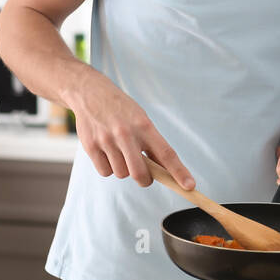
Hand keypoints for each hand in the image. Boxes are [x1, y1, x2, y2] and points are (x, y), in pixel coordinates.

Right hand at [71, 76, 194, 190]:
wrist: (90, 93)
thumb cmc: (122, 110)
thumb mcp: (141, 120)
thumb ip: (151, 144)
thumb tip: (163, 170)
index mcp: (144, 126)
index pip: (166, 153)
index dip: (179, 172)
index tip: (189, 186)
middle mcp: (126, 133)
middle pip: (140, 173)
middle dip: (145, 180)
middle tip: (146, 177)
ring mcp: (106, 140)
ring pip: (121, 174)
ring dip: (124, 170)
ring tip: (120, 152)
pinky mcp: (90, 146)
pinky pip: (105, 172)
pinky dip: (108, 168)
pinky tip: (107, 153)